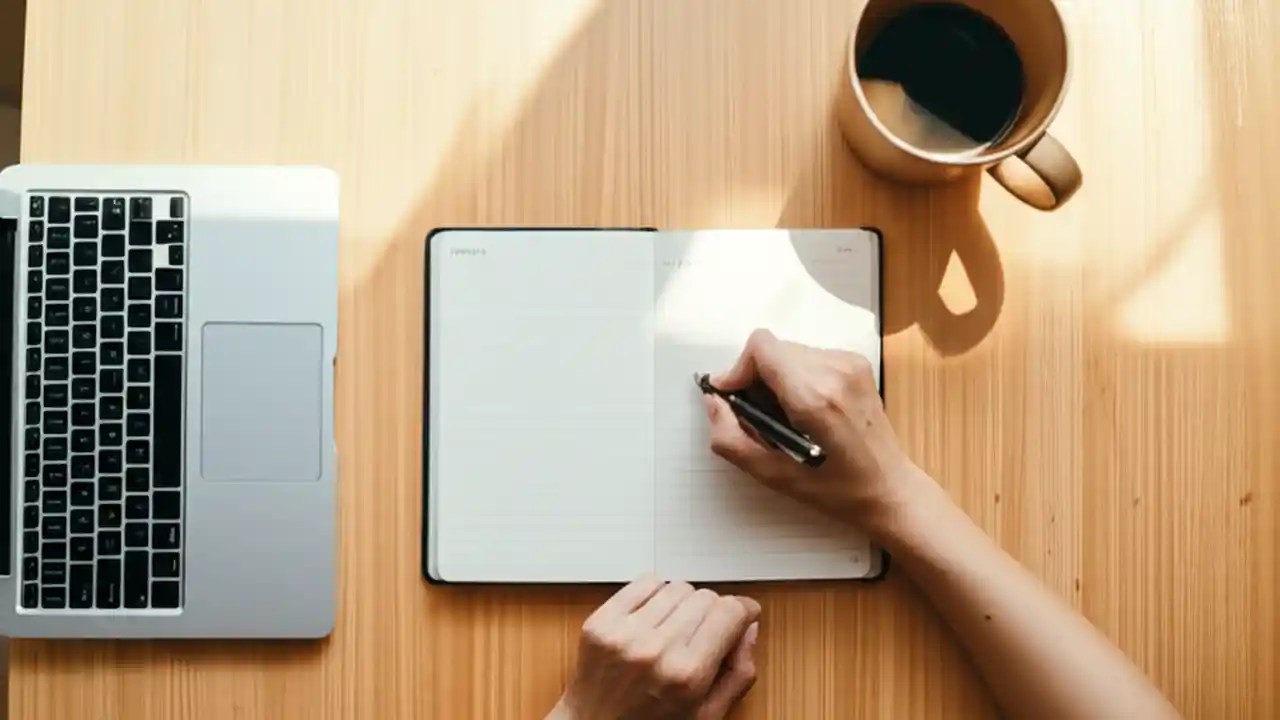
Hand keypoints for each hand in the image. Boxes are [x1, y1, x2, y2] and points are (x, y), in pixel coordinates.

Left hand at [550, 576, 759, 719]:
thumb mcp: (707, 715)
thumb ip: (738, 674)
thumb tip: (749, 627)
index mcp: (688, 676)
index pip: (729, 613)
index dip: (744, 610)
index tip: (745, 613)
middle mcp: (656, 650)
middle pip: (705, 597)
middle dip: (714, 611)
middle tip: (706, 631)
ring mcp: (624, 633)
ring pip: (676, 587)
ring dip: (684, 602)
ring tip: (677, 627)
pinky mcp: (601, 622)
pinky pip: (642, 583)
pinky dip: (655, 592)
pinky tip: (655, 615)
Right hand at [703, 329, 941, 539]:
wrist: (889, 489)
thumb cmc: (839, 490)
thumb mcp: (775, 477)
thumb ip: (733, 440)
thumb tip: (714, 403)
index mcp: (815, 397)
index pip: (762, 347)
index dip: (739, 370)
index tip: (735, 397)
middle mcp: (836, 372)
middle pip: (773, 349)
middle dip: (756, 377)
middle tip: (759, 414)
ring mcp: (850, 364)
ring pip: (789, 351)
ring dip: (777, 377)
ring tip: (785, 415)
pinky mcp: (857, 364)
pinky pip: (810, 356)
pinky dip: (797, 377)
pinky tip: (805, 408)